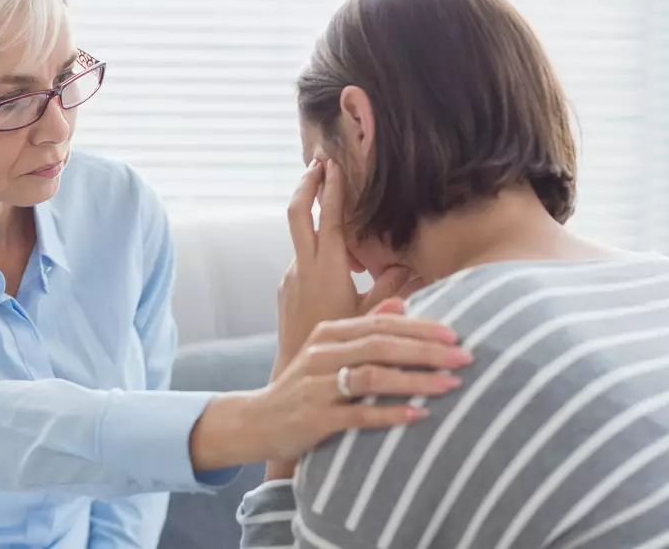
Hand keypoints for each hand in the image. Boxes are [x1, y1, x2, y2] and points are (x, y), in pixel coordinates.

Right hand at [188, 304, 470, 472]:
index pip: (380, 324)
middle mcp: (322, 354)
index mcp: (328, 333)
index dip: (420, 328)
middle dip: (427, 351)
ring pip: (372, 377)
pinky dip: (390, 414)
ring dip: (416, 381)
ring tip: (451, 385)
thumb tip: (402, 304)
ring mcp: (317, 386)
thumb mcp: (328, 351)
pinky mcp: (316, 418)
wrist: (258, 420)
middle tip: (465, 357)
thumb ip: (363, 327)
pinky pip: (358, 415)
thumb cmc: (303, 386)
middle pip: (381, 346)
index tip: (455, 333)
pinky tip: (418, 415)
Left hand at [277, 160, 414, 369]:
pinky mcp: (286, 289)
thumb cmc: (341, 349)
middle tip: (319, 163)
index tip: (334, 164)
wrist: (297, 375)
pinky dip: (319, 252)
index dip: (332, 188)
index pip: (329, 217)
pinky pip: (304, 261)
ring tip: (339, 215)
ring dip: (318, 223)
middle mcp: (302, 267)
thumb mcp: (371, 316)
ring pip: (303, 239)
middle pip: (298, 213)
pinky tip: (339, 267)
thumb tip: (409, 264)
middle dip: (308, 185)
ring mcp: (290, 277)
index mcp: (326, 269)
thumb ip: (391, 287)